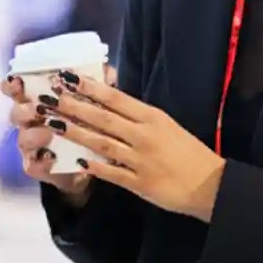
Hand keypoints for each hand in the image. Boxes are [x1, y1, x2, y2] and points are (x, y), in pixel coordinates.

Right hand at [2, 77, 92, 206]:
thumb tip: (108, 72)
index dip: (12, 84)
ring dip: (34, 134)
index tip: (18, 80)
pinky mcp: (38, 167)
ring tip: (49, 133)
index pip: (16, 89)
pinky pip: (33, 165)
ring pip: (23, 139)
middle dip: (24, 109)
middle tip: (37, 108)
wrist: (92, 163)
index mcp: (38, 100)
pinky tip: (53, 157)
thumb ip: (98, 85)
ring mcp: (31, 146)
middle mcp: (30, 122)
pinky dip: (42, 161)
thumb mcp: (95, 102)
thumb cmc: (88, 125)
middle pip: (15, 113)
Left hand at [44, 72, 225, 221]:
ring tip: (54, 124)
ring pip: (103, 143)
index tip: (67, 77)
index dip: (90, 87)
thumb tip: (106, 94)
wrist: (212, 185)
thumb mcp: (165, 124)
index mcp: (152, 117)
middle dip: (74, 107)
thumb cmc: (186, 151)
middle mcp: (145, 135)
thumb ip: (136, 114)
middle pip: (104, 118)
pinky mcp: (141, 184)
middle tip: (49, 97)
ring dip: (77, 133)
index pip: (116, 98)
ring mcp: (142, 160)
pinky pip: (113, 173)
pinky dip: (95, 167)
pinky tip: (77, 161)